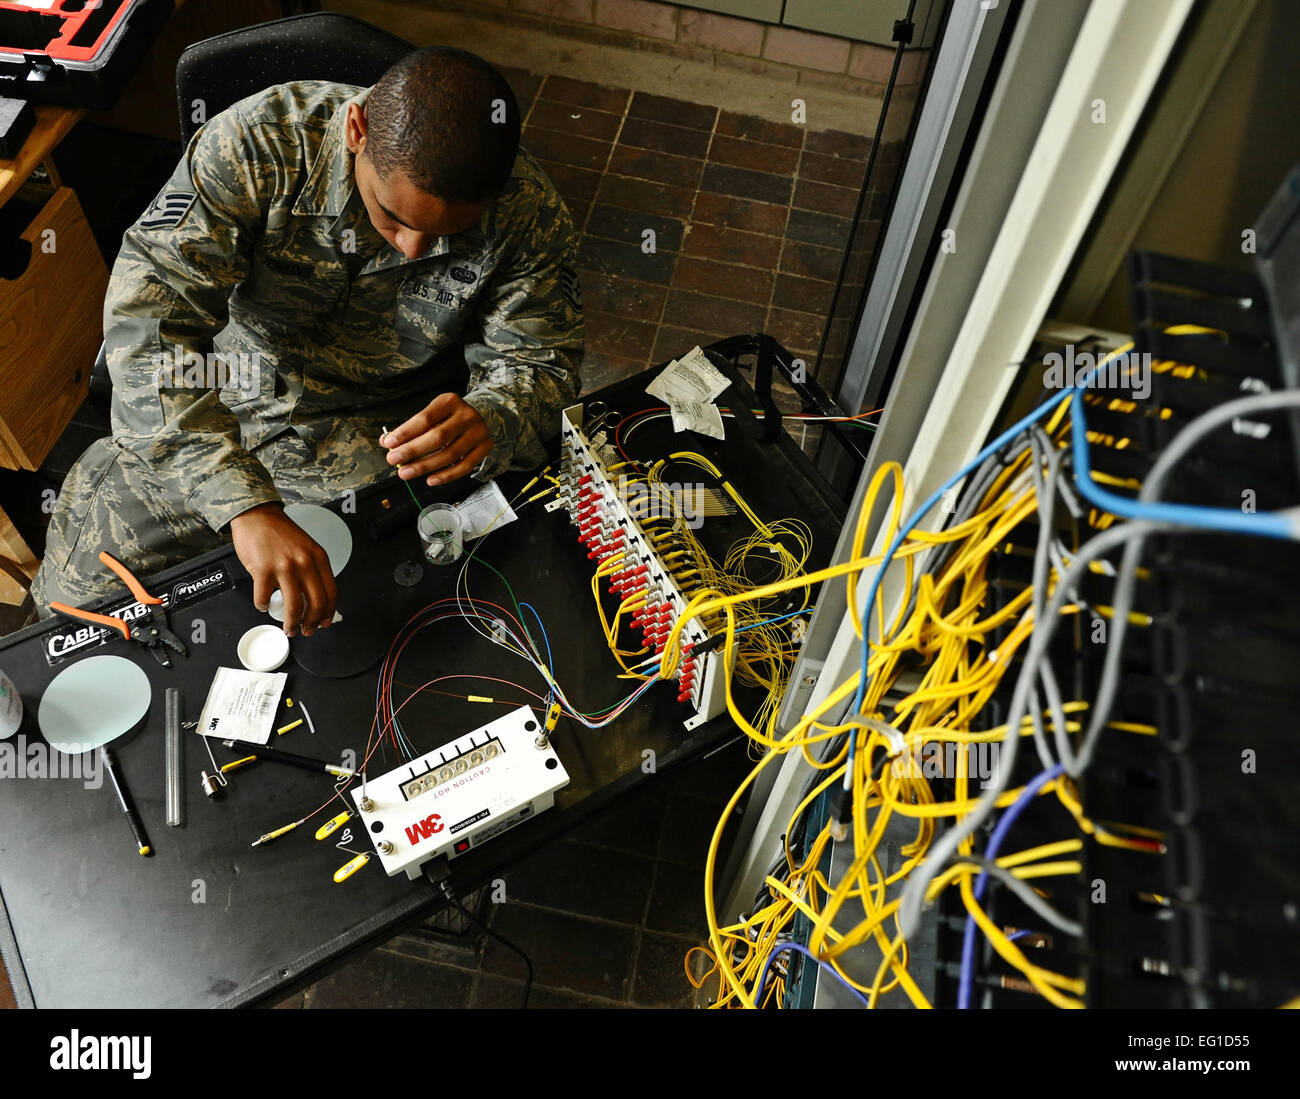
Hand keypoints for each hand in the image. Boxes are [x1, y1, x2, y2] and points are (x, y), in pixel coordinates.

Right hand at [229, 503, 336, 636]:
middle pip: (316, 603)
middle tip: (307, 630)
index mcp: (319, 558)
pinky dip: (263, 606)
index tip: (324, 622)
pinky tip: (264, 604)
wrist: (257, 515)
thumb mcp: (306, 548)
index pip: (331, 592)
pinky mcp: (263, 570)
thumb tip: (314, 597)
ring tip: (288, 628)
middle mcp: (305, 563)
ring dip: (291, 624)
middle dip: (312, 623)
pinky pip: (264, 598)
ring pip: (293, 607)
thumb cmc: (279, 532)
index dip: (328, 612)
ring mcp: (284, 567)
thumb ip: (312, 570)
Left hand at [382, 393, 493, 486]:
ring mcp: (478, 432)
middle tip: (393, 460)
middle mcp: (466, 415)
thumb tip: (387, 442)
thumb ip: (411, 428)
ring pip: (450, 454)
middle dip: (412, 451)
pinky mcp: (485, 447)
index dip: (405, 432)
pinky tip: (430, 479)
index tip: (389, 443)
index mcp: (449, 402)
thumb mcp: (432, 414)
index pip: (425, 418)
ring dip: (425, 466)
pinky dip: (446, 476)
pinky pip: (465, 466)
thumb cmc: (449, 417)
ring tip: (405, 473)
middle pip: (437, 437)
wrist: (481, 416)